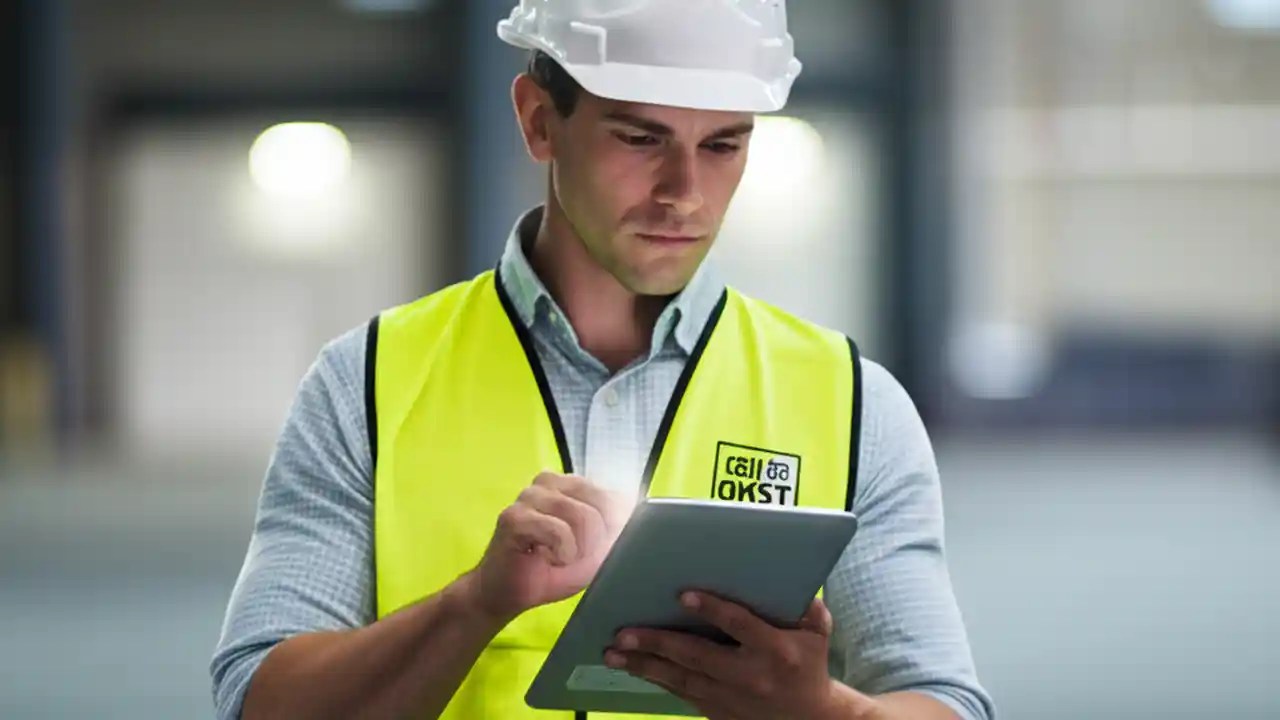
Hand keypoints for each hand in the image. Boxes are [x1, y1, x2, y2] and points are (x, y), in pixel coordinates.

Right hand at [467, 472, 634, 621]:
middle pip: (600, 502)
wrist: (508, 594)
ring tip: (558, 557)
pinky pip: (558, 531)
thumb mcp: (595, 550)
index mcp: (568, 484)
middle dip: (597, 539)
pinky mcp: (514, 516)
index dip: (615, 524)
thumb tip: (638, 504)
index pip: (611, 492)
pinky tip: (544, 557)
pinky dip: (561, 553)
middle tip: (575, 556)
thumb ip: (616, 528)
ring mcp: (528, 496)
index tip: (597, 547)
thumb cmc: (551, 570)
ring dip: (577, 549)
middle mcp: (548, 482)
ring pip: (581, 516)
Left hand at [605, 593, 875, 719]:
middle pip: (697, 657)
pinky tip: (632, 668)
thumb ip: (807, 606)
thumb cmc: (810, 664)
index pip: (739, 626)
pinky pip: (681, 694)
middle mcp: (750, 676)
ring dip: (644, 666)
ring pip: (681, 680)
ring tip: (612, 653)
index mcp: (776, 650)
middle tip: (623, 633)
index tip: (682, 594)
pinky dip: (656, 679)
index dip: (712, 610)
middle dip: (658, 643)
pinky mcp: (718, 713)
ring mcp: (731, 699)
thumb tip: (786, 576)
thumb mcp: (818, 632)